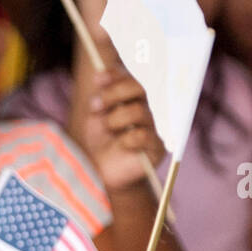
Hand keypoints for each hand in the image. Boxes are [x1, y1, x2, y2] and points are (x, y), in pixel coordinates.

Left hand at [79, 67, 164, 192]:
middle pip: (139, 89)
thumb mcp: (95, 120)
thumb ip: (100, 100)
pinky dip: (129, 138)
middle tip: (96, 105)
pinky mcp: (156, 149)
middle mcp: (144, 112)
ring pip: (140, 111)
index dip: (116, 75)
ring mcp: (152, 129)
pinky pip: (145, 135)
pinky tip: (122, 144)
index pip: (129, 81)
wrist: (105, 176)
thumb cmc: (100, 146)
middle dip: (115, 92)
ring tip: (107, 128)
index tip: (98, 78)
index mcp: (130, 103)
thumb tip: (100, 74)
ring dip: (118, 118)